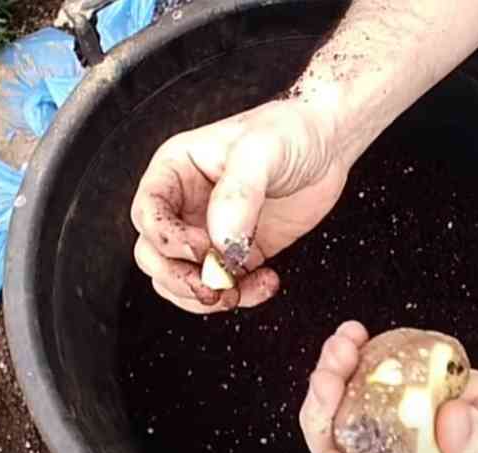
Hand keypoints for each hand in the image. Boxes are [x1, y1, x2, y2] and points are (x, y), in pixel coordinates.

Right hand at [130, 99, 348, 312]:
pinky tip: (268, 282)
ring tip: (240, 291)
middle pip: (153, 255)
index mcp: (175, 170)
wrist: (329, 143)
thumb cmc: (290, 130)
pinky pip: (220, 287)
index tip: (203, 248)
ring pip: (178, 280)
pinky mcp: (236, 254)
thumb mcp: (262, 149)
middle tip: (216, 286)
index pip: (148, 213)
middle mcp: (184, 204)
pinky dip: (240, 297)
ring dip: (204, 296)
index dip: (168, 238)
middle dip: (180, 279)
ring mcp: (207, 232)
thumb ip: (238, 193)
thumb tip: (221, 242)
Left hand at [299, 321, 477, 452]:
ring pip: (335, 415)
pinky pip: (350, 386)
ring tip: (344, 345)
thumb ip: (477, 439)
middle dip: (324, 413)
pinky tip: (355, 336)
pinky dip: (349, 359)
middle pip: (338, 452)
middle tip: (329, 377)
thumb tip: (446, 422)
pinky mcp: (377, 410)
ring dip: (330, 377)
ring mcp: (378, 443)